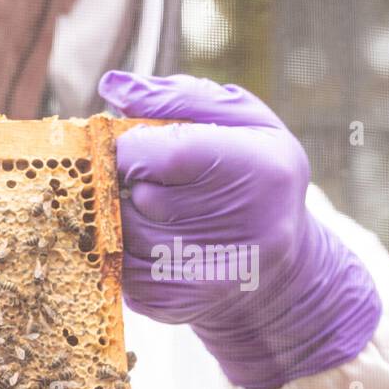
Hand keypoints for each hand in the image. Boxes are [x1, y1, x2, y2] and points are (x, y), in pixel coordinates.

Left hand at [97, 71, 381, 388]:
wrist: (277, 277)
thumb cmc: (258, 179)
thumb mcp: (243, 123)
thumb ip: (176, 98)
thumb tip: (111, 85)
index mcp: (258, 168)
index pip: (162, 152)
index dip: (130, 148)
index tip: (132, 148)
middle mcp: (238, 226)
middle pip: (133, 195)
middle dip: (123, 185)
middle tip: (145, 184)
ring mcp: (205, 273)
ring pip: (117, 233)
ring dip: (116, 219)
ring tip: (150, 214)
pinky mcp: (172, 303)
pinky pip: (114, 267)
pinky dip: (117, 251)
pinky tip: (147, 245)